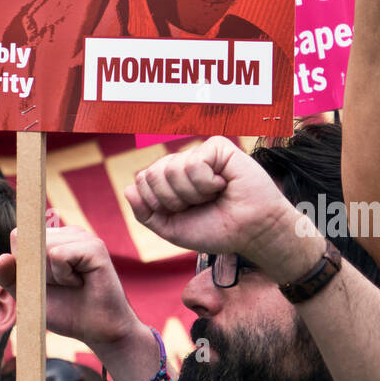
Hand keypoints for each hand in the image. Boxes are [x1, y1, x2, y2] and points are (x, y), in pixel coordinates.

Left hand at [0, 225, 141, 349]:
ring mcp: (82, 236)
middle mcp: (66, 233)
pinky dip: (64, 276)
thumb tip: (3, 257)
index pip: (19, 236)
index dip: (22, 263)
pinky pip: (59, 255)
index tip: (44, 282)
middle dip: (37, 271)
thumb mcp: (28, 294)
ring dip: (52, 275)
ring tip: (72, 283)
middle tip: (62, 284)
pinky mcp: (94, 246)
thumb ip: (8, 276)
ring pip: (44, 247)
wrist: (97, 331)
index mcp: (52, 239)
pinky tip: (81, 282)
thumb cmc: (66, 311)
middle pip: (29, 241)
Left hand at [124, 137, 311, 281]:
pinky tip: (222, 184)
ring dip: (192, 193)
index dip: (157, 204)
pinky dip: (206, 183)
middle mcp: (182, 164)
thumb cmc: (216, 230)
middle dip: (173, 200)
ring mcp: (199, 154)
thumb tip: (128, 189)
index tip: (182, 213)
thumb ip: (146, 213)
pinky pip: (194, 163)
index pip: (142, 181)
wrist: (251, 233)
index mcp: (170, 181)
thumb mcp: (172, 229)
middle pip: (152, 173)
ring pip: (172, 169)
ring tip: (213, 195)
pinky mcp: (217, 147)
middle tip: (198, 205)